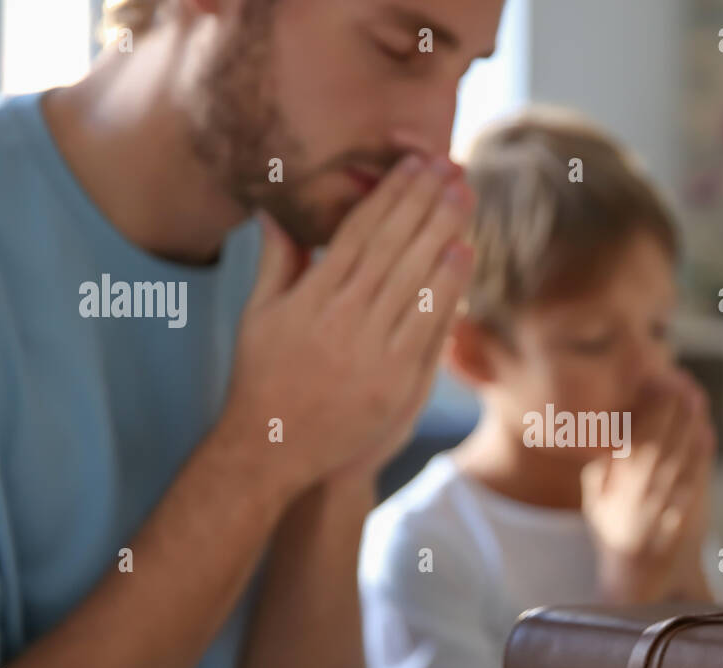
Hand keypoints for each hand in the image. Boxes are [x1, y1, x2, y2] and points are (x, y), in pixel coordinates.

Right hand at [218, 155, 475, 501]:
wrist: (271, 449)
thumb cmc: (261, 379)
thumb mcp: (258, 316)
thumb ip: (276, 262)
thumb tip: (275, 210)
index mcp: (310, 297)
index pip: (357, 232)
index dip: (388, 195)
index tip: (411, 165)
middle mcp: (341, 318)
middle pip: (391, 246)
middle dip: (422, 201)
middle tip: (449, 166)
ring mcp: (370, 350)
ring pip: (413, 279)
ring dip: (442, 232)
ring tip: (463, 195)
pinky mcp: (394, 381)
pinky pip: (427, 324)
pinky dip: (447, 287)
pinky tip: (464, 253)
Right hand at [581, 368, 715, 603]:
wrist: (633, 583)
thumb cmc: (613, 534)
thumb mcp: (595, 502)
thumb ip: (601, 467)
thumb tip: (609, 429)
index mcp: (613, 491)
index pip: (630, 441)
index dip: (642, 411)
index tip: (651, 384)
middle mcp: (636, 500)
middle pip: (657, 446)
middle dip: (669, 411)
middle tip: (679, 380)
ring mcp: (662, 512)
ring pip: (678, 461)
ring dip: (688, 427)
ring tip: (694, 397)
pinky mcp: (684, 521)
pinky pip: (694, 483)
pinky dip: (701, 458)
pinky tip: (706, 432)